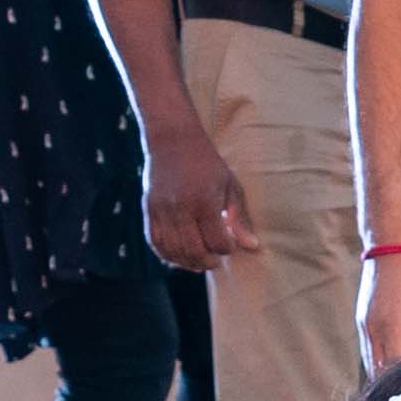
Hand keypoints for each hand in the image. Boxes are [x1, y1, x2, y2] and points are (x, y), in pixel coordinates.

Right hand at [143, 126, 257, 270]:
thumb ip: (240, 219)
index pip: (218, 243)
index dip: (227, 249)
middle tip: (216, 258)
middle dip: (209, 261)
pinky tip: (181, 255)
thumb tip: (252, 247)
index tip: (229, 242)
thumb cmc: (207, 163)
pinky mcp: (148, 209)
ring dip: (190, 262)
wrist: (172, 138)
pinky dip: (168, 255)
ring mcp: (161, 209)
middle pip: (195, 252)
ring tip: (201, 259)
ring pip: (174, 252)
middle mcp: (180, 208)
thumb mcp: (231, 186)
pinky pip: (155, 243)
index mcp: (204, 202)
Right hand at [360, 248, 400, 372]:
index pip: (399, 374)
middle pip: (381, 377)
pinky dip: (381, 366)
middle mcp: (375, 332)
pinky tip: (397, 373)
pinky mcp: (363, 323)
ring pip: (372, 367)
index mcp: (395, 330)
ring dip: (388, 381)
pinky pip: (370, 354)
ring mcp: (365, 328)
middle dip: (397, 392)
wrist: (391, 245)